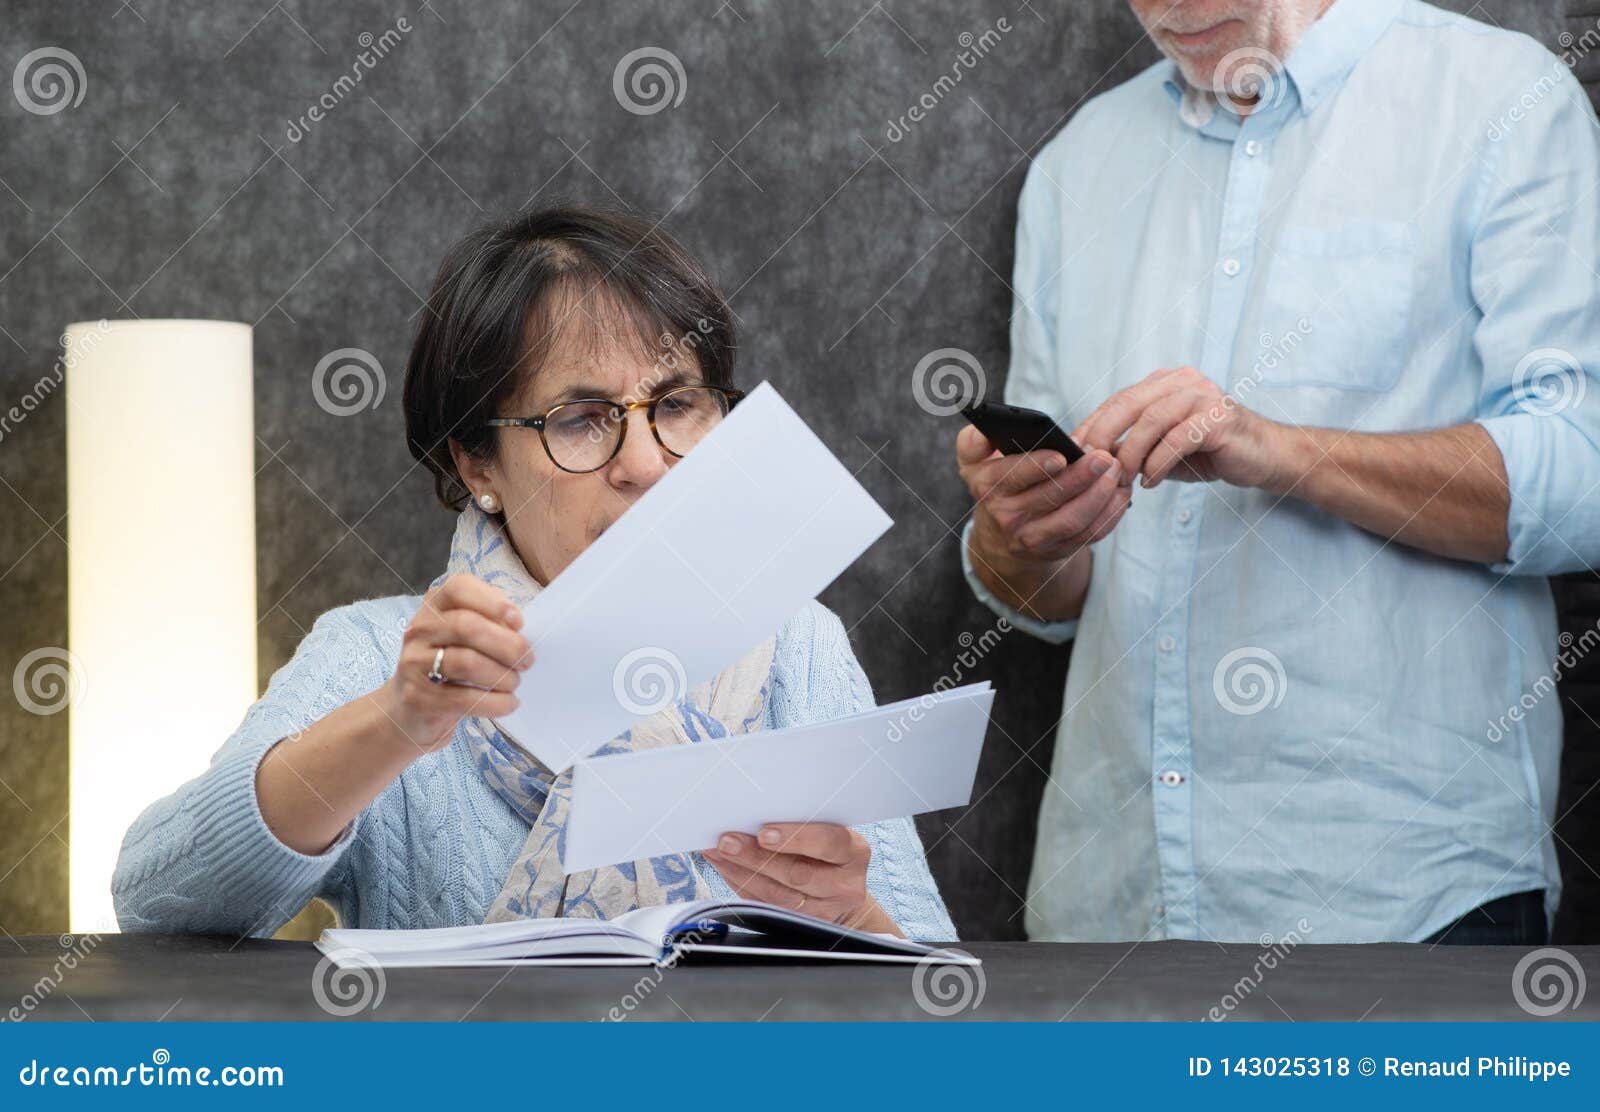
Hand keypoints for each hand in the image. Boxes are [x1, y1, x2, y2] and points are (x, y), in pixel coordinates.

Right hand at [375, 574, 532, 756]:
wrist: (408, 709)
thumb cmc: (448, 666)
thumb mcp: (462, 638)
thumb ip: (488, 625)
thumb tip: (521, 632)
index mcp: (434, 606)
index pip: (459, 588)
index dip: (493, 601)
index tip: (518, 621)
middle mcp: (419, 630)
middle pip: (468, 627)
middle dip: (508, 645)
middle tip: (527, 661)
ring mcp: (414, 663)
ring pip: (467, 663)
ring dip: (503, 675)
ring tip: (515, 682)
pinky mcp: (418, 697)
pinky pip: (465, 698)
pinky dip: (496, 702)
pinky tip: (509, 703)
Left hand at [702, 822, 900, 935]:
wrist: (842, 887)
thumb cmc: (828, 849)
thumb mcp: (829, 831)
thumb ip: (804, 824)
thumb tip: (753, 813)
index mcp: (853, 852)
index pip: (828, 843)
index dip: (796, 838)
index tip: (764, 833)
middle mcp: (844, 885)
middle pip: (797, 873)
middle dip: (757, 857)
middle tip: (727, 842)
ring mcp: (825, 910)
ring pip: (778, 895)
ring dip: (742, 872)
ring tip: (718, 852)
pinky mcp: (802, 924)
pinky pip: (767, 905)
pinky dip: (742, 884)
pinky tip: (726, 867)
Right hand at [957, 423, 1129, 564]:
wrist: (1000, 535)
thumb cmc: (996, 483)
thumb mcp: (973, 461)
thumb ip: (974, 441)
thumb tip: (985, 431)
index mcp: (989, 487)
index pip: (1013, 475)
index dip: (1038, 466)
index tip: (1062, 455)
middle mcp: (1008, 516)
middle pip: (1050, 496)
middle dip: (1081, 476)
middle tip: (1105, 457)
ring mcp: (1033, 538)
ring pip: (1073, 519)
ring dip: (1100, 495)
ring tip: (1116, 471)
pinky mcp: (1057, 550)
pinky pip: (1088, 535)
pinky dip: (1109, 514)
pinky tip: (1120, 493)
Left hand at [1071, 366, 1288, 491]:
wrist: (1265, 457)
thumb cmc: (1210, 452)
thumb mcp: (1162, 449)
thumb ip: (1132, 447)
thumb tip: (1090, 458)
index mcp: (1165, 383)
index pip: (1118, 400)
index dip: (1092, 425)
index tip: (1071, 452)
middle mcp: (1182, 381)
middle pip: (1128, 404)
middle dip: (1103, 436)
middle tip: (1089, 466)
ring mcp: (1202, 395)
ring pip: (1151, 420)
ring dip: (1131, 454)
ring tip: (1122, 480)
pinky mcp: (1219, 417)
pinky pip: (1178, 439)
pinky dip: (1158, 463)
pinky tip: (1151, 482)